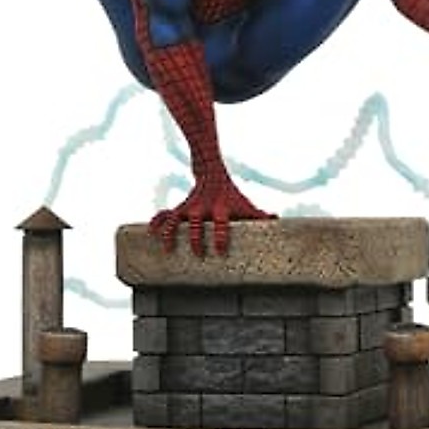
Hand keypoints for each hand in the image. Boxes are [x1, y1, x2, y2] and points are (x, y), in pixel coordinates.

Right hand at [149, 168, 273, 255]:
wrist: (212, 174)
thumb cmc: (231, 196)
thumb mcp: (245, 204)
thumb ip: (259, 215)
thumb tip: (277, 220)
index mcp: (219, 211)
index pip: (222, 225)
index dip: (221, 237)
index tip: (220, 252)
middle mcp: (202, 210)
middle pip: (197, 225)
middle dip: (197, 239)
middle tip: (199, 254)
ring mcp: (189, 209)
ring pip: (176, 220)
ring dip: (171, 234)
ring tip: (169, 249)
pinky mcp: (179, 209)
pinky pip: (165, 215)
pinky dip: (157, 222)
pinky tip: (150, 232)